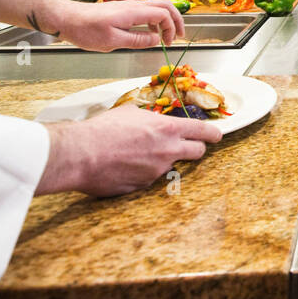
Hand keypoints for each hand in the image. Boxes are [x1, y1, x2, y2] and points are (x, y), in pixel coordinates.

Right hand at [38, 105, 223, 196]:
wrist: (81, 154)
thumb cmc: (102, 130)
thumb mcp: (130, 112)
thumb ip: (148, 116)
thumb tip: (151, 116)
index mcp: (167, 129)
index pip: (203, 131)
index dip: (213, 133)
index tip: (216, 135)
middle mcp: (168, 151)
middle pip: (198, 152)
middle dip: (196, 149)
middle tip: (188, 146)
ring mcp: (157, 171)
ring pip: (171, 166)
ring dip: (162, 161)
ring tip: (139, 155)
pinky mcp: (143, 186)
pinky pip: (150, 179)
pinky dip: (143, 173)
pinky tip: (126, 166)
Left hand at [53, 0, 185, 51]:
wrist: (67, 18)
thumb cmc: (85, 29)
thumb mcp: (113, 41)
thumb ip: (137, 41)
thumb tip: (155, 40)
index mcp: (133, 12)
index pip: (163, 14)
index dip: (171, 28)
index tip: (168, 43)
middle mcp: (133, 6)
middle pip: (165, 5)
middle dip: (176, 19)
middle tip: (180, 34)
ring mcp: (128, 6)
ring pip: (156, 7)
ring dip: (166, 20)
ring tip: (167, 35)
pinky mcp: (122, 10)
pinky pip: (145, 11)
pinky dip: (154, 21)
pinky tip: (149, 33)